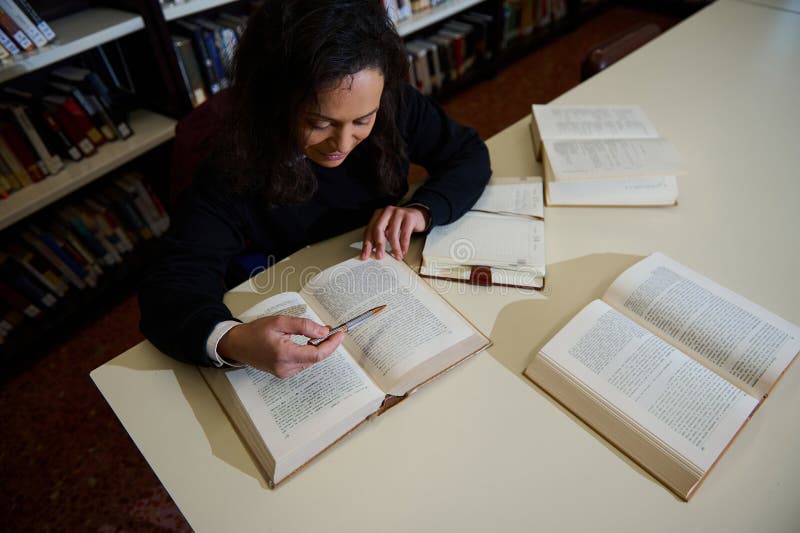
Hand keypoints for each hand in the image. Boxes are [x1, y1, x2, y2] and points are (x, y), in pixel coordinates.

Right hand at [217, 315, 343, 377]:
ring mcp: (284, 372)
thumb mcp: (280, 322)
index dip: (332, 344)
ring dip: (319, 348)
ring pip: (311, 361)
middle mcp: (285, 368)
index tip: (340, 333)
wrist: (238, 344)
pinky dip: (309, 353)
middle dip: (327, 344)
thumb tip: (323, 332)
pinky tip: (308, 343)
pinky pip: (303, 363)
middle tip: (333, 330)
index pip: (317, 354)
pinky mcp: (284, 373)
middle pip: (316, 358)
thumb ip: (303, 326)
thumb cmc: (255, 332)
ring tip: (319, 334)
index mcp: (284, 354)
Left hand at [361, 205, 428, 260]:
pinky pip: (405, 234)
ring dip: (394, 248)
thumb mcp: (387, 229)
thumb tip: (370, 252)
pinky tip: (403, 251)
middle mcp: (386, 212)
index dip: (366, 244)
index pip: (369, 230)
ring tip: (396, 256)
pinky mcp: (409, 217)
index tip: (365, 255)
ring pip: (392, 233)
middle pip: (378, 229)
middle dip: (378, 245)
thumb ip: (378, 238)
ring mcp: (398, 213)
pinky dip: (404, 245)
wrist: (417, 215)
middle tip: (379, 256)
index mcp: (378, 214)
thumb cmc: (399, 223)